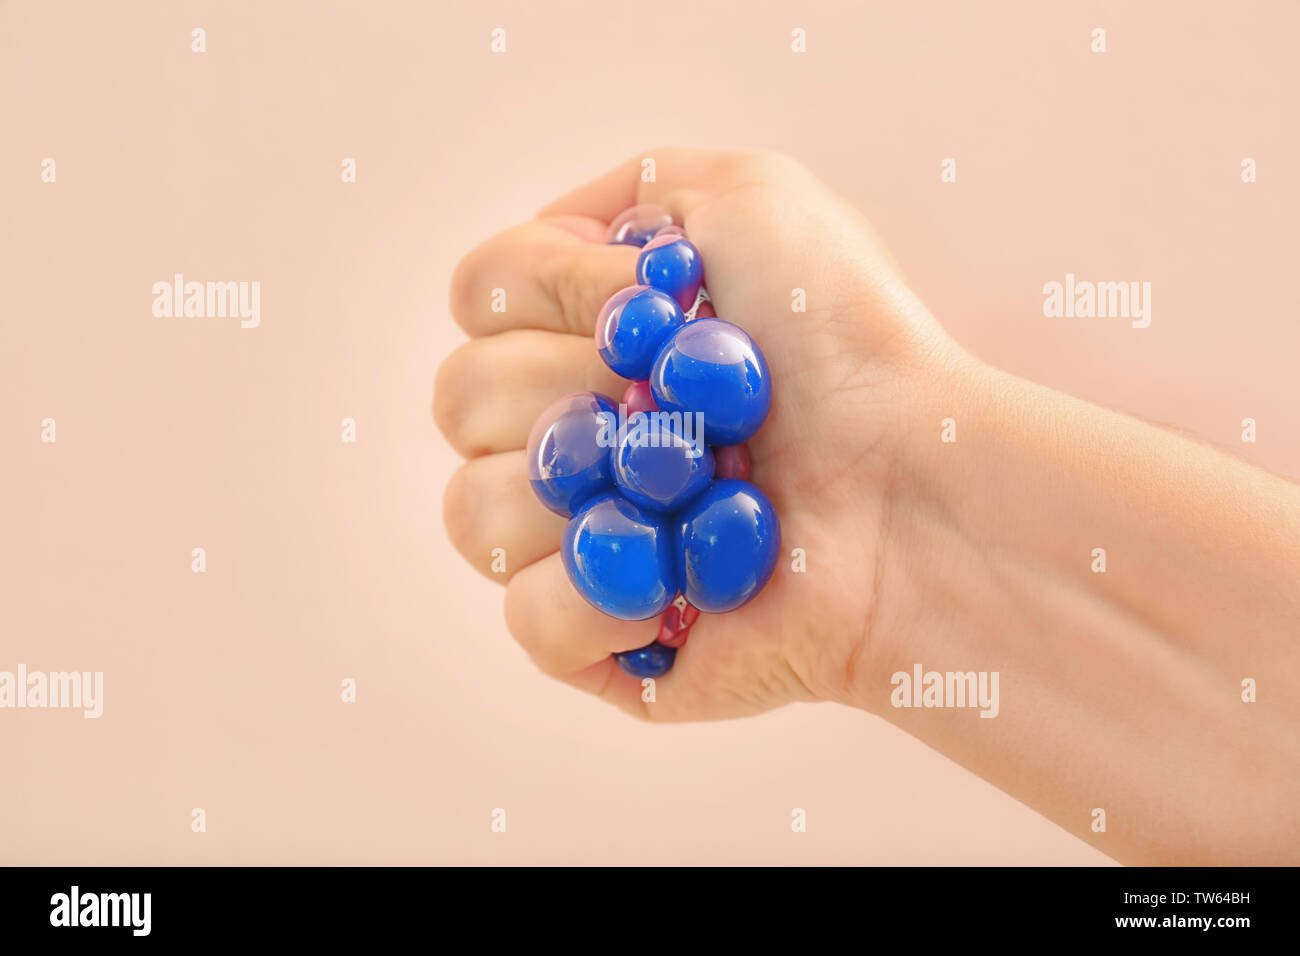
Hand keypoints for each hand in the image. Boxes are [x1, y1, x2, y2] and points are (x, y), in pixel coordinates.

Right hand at [435, 147, 955, 720]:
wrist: (912, 487)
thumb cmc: (844, 341)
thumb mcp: (753, 197)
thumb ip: (631, 190)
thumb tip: (552, 246)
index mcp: (589, 336)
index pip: (478, 295)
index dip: (543, 290)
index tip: (636, 305)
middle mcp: (570, 433)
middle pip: (461, 398)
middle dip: (568, 388)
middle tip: (677, 406)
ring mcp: (578, 536)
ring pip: (473, 512)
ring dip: (582, 492)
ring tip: (685, 493)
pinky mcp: (601, 637)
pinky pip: (528, 619)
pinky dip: (595, 597)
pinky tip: (672, 580)